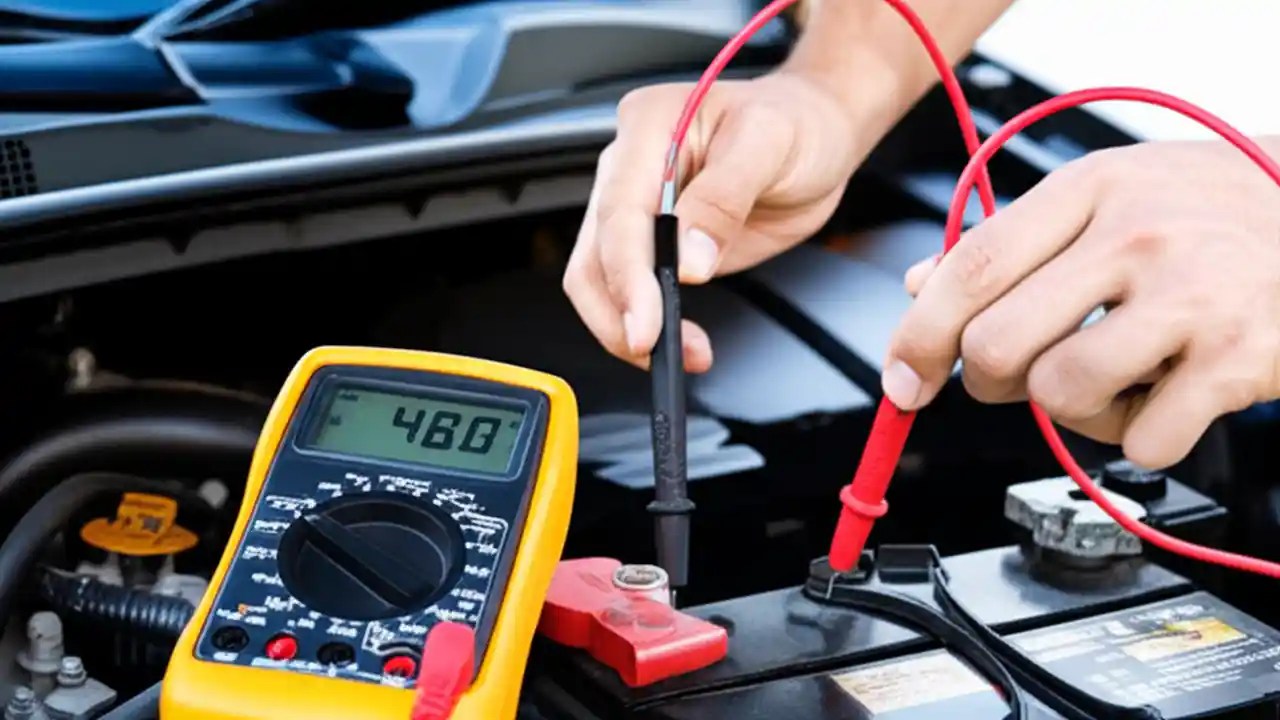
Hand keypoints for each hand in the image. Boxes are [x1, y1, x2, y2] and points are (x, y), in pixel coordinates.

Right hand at [563, 70, 888, 371]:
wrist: (816, 133)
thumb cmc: (795, 122)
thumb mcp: (769, 145)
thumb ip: (724, 199)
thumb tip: (688, 261)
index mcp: (648, 126)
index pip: (619, 211)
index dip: (626, 274)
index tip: (644, 323)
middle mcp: (629, 166)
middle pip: (593, 253)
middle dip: (619, 312)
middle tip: (659, 350)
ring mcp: (637, 207)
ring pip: (599, 279)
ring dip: (630, 327)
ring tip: (685, 351)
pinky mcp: (653, 243)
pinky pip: (631, 290)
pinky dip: (650, 324)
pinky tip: (683, 342)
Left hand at [886, 139, 1279, 467]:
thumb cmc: (1210, 208)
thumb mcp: (1108, 194)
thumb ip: (1011, 239)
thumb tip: (918, 283)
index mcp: (1089, 188)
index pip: (971, 270)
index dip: (918, 336)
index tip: (903, 379)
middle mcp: (1135, 236)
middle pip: (997, 345)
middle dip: (991, 380)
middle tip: (1021, 373)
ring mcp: (1189, 297)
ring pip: (1058, 394)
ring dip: (1070, 409)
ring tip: (1111, 375)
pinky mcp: (1238, 359)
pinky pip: (1140, 440)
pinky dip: (1141, 436)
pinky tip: (1166, 394)